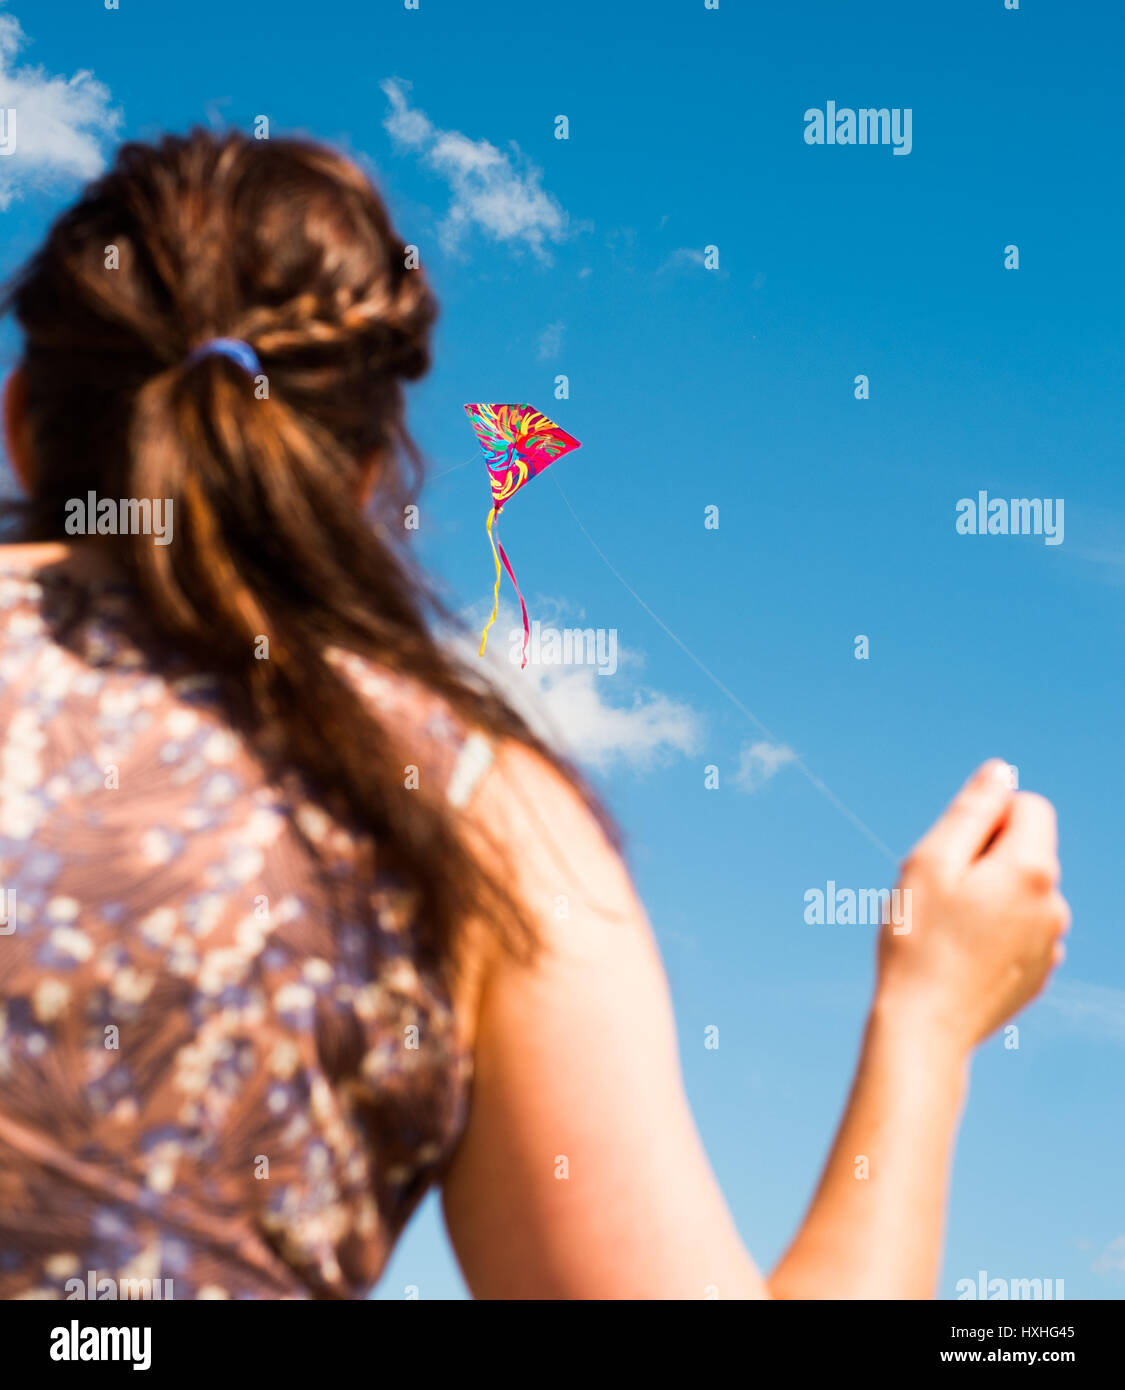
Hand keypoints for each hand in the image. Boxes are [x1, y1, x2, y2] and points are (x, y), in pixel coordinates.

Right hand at [877, 759, 1070, 1053]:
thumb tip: (1001, 771)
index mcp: (1031, 870)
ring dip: (987, 896)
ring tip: (946, 929)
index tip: (950, 853)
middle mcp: (1054, 904)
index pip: (1028, 805)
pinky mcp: (1039, 972)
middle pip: (1024, 849)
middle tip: (939, 893)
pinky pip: (1019, 930)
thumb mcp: (931, 862)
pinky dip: (993, 931)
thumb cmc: (918, 941)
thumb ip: (972, 811)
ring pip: (1020, 892)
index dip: (984, 818)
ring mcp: (1051, 943)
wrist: (925, 1029)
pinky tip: (959, 956)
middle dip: (984, 857)